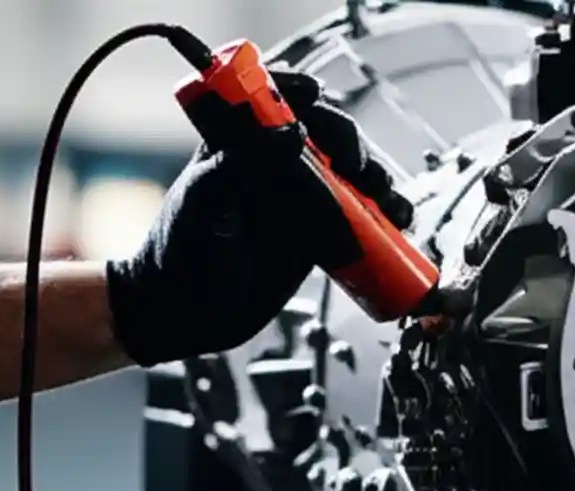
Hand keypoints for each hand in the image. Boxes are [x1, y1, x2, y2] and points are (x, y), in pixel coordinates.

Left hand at [105, 71, 413, 366]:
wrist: (184, 314)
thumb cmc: (178, 253)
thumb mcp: (204, 200)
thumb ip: (241, 160)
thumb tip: (293, 131)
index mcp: (239, 147)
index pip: (273, 101)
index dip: (297, 90)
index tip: (316, 95)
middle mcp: (273, 169)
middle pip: (326, 135)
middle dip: (351, 142)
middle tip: (356, 167)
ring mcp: (298, 203)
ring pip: (350, 176)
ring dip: (377, 180)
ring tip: (387, 200)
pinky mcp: (316, 237)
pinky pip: (357, 219)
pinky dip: (383, 218)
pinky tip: (396, 225)